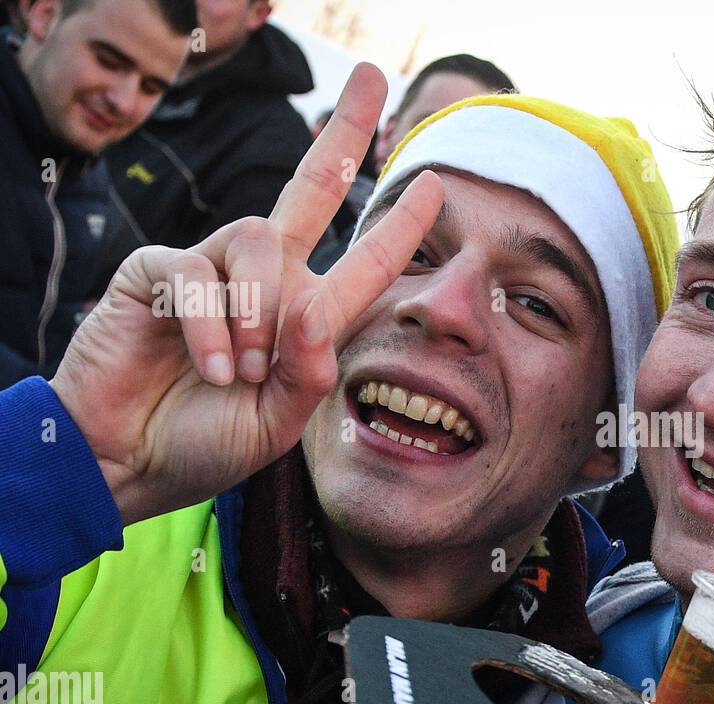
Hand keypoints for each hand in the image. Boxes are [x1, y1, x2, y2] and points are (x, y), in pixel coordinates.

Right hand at [50, 64, 442, 526]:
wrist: (128, 463)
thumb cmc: (205, 443)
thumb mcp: (278, 423)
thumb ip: (309, 370)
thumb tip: (316, 304)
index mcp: (307, 317)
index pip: (363, 260)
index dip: (398, 224)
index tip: (433, 183)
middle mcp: (266, 283)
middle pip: (310, 188)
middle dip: (343, 134)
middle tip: (371, 76)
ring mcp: (211, 270)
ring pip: (258, 238)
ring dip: (258, 310)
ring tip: (244, 371)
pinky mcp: (158, 272)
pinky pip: (195, 271)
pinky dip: (209, 326)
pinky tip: (212, 368)